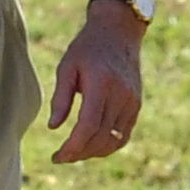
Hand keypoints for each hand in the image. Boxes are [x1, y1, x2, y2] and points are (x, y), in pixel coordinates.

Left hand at [43, 6, 145, 163]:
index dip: (72, 147)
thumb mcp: (67, 66)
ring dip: (93, 153)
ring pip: (114, 141)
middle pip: (101, 138)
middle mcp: (121, 95)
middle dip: (79, 153)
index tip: (57, 156)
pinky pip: (124, 135)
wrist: (118, 31)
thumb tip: (53, 127)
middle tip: (61, 157)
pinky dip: (108, 146)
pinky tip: (92, 146)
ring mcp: (132, 102)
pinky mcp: (136, 105)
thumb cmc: (87, 47)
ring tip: (74, 153)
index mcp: (102, 84)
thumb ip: (61, 98)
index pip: (88, 126)